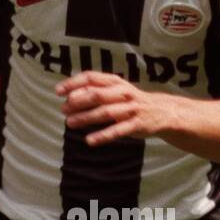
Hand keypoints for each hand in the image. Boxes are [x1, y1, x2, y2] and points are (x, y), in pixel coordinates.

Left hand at [55, 71, 176, 145]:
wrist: (162, 111)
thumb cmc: (131, 101)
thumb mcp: (116, 90)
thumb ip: (96, 91)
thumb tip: (68, 98)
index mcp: (116, 82)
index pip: (91, 78)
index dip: (73, 83)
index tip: (58, 91)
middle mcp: (123, 93)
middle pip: (97, 95)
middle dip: (77, 102)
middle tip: (63, 110)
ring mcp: (131, 109)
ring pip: (105, 112)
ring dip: (86, 118)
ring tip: (70, 123)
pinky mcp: (136, 125)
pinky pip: (117, 131)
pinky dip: (102, 135)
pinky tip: (89, 140)